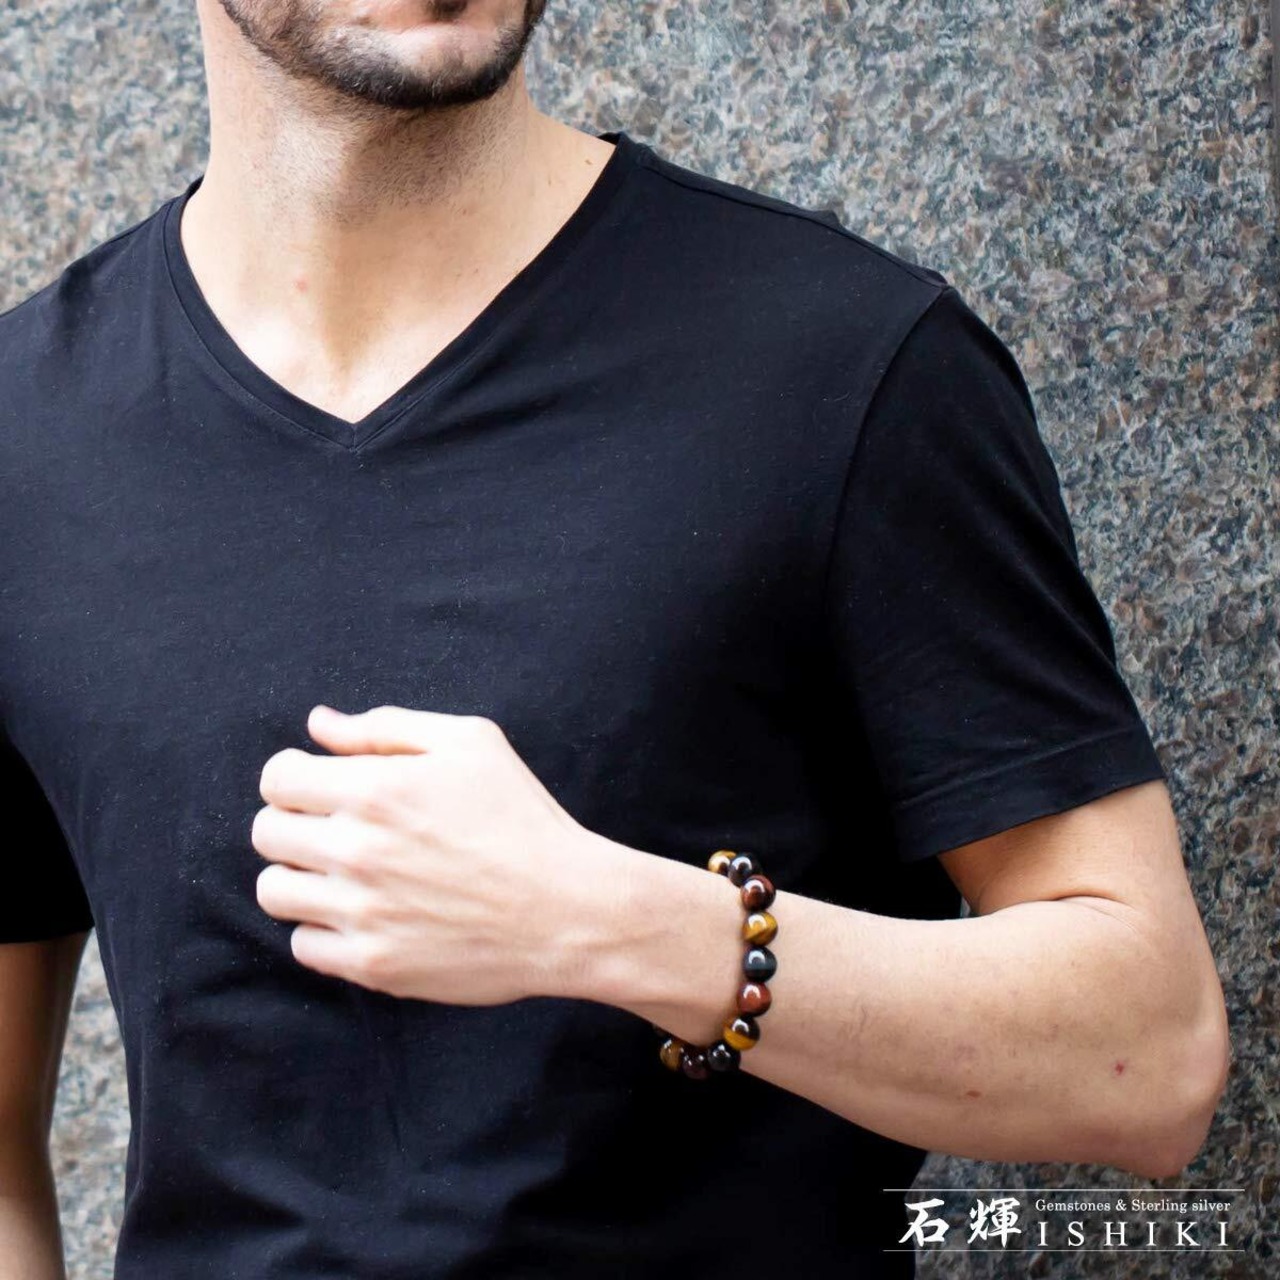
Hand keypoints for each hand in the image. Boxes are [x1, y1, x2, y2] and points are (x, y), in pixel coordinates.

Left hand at [251, 704, 620, 1004]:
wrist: (568, 909)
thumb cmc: (523, 818)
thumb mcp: (471, 743)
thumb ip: (386, 727)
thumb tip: (319, 724)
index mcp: (375, 790)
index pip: (277, 777)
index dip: (296, 776)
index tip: (324, 787)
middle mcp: (356, 850)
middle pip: (267, 832)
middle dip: (296, 823)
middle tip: (339, 830)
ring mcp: (361, 912)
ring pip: (274, 891)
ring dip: (301, 877)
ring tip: (345, 875)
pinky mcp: (372, 965)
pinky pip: (304, 946)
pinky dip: (324, 930)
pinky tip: (365, 915)